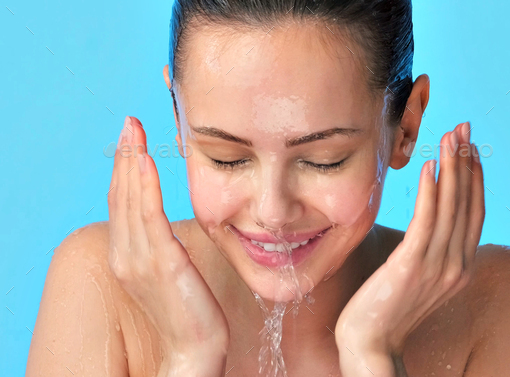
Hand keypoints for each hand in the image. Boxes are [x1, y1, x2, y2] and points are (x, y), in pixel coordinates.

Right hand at [107, 116, 229, 375]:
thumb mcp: (169, 272)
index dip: (125, 170)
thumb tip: (167, 228)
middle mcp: (126, 255)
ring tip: (133, 130)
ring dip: (131, 161)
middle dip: (124, 156)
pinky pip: (149, 217)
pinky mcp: (162, 263)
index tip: (131, 139)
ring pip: (131, 200)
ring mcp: (140, 260)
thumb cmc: (188, 310)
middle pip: (121, 196)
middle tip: (129, 123)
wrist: (195, 347)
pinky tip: (144, 161)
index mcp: (127, 257)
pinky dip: (143, 186)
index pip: (122, 204)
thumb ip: (162, 247)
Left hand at [335, 122, 484, 374]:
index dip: (474, 178)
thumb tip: (425, 224)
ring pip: (451, 207)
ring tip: (450, 136)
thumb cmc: (386, 306)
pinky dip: (432, 191)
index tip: (469, 149)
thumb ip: (428, 251)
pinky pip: (426, 221)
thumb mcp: (417, 276)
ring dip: (452, 167)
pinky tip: (429, 165)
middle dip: (467, 162)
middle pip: (468, 203)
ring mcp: (437, 266)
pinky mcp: (412, 265)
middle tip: (464, 129)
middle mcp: (456, 265)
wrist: (370, 342)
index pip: (474, 213)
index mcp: (459, 267)